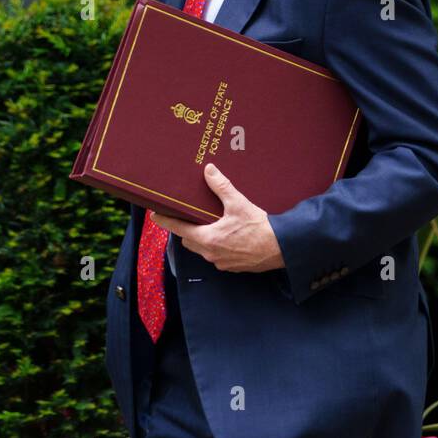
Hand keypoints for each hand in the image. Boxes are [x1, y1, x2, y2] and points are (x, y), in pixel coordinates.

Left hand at [151, 163, 285, 273]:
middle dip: (186, 229)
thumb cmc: (259, 227)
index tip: (155, 216)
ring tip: (208, 224)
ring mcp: (222, 263)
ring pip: (203, 249)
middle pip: (189, 240)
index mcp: (208, 239)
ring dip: (202, 238)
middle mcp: (211, 254)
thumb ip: (221, 187)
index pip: (179, 229)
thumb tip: (209, 171)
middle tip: (187, 216)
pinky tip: (226, 236)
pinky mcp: (233, 266)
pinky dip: (216, 245)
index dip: (166, 221)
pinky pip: (217, 255)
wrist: (282, 247)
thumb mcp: (238, 203)